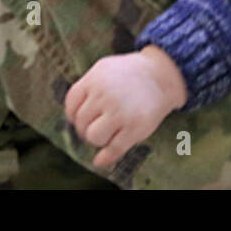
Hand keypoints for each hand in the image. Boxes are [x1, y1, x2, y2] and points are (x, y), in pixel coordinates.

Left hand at [63, 47, 185, 168]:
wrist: (161, 76)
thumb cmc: (128, 75)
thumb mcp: (104, 70)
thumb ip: (86, 89)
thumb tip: (69, 119)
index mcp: (95, 79)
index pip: (71, 104)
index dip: (73, 115)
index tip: (80, 118)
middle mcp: (105, 95)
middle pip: (81, 122)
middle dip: (85, 128)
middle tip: (95, 127)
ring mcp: (120, 112)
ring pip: (94, 137)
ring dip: (97, 140)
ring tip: (105, 134)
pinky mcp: (135, 128)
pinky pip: (113, 149)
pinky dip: (105, 157)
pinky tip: (101, 159)